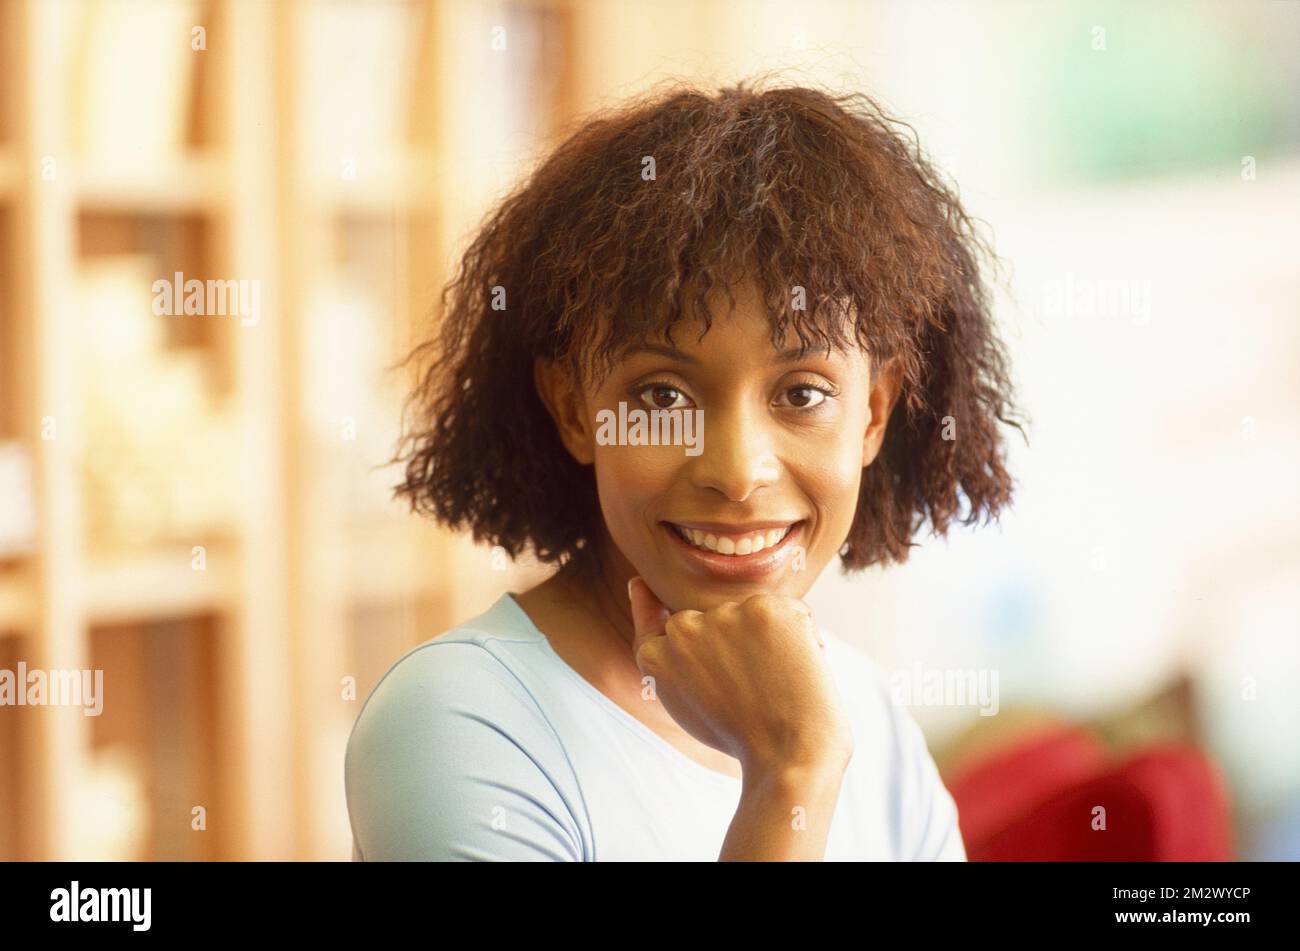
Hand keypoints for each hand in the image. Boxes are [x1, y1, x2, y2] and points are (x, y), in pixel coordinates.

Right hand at [627, 577, 853, 775]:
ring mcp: (724, 616)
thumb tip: (636, 583)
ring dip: (769, 640)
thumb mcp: (683, 697)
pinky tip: (799, 668)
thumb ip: (662, 647)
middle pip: (714, 620)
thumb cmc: (739, 733)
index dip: (693, 642)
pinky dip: (801, 636)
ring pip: (752, 616)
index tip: (706, 652)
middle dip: (736, 646)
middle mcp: (683, 629)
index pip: (663, 624)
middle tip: (753, 691)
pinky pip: (790, 612)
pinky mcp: (766, 608)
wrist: (789, 755)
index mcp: (657, 655)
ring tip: (777, 683)